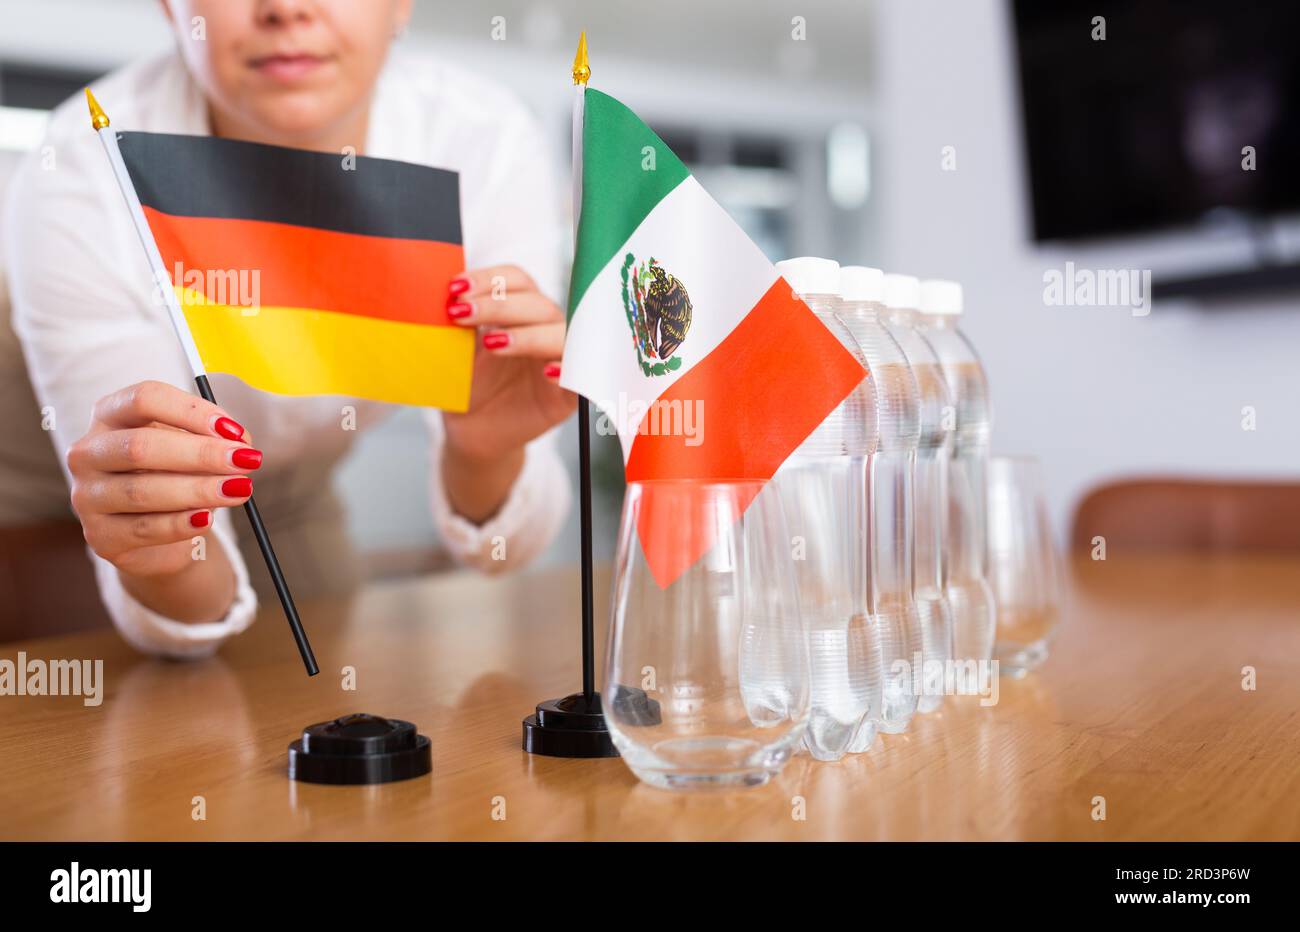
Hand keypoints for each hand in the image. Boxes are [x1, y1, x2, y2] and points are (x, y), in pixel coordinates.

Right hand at [67, 381, 261, 616]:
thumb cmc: (174, 477)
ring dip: (198, 490)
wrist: (157, 536)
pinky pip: (145, 529)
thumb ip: (213, 439)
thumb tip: (240, 443)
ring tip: (239, 489)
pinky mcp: (100, 536)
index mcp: (110, 415)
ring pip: (142, 491)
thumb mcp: (191, 449)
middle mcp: (89, 452)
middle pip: (141, 446)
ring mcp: (88, 496)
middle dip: (201, 454)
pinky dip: (181, 523)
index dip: (192, 411)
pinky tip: (207, 519)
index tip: (233, 430)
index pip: (144, 399)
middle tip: (245, 461)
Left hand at [441, 264, 575, 462]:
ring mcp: (558, 360)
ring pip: (561, 334)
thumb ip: (459, 322)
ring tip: (493, 344)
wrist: (471, 431)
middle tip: (460, 313)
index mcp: (519, 311)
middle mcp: (544, 329)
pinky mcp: (567, 394)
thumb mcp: (458, 350)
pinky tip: (546, 372)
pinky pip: (580, 377)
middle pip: (538, 304)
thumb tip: (446, 294)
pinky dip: (566, 370)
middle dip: (499, 304)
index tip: (455, 288)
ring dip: (528, 335)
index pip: (517, 280)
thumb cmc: (467, 386)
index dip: (490, 279)